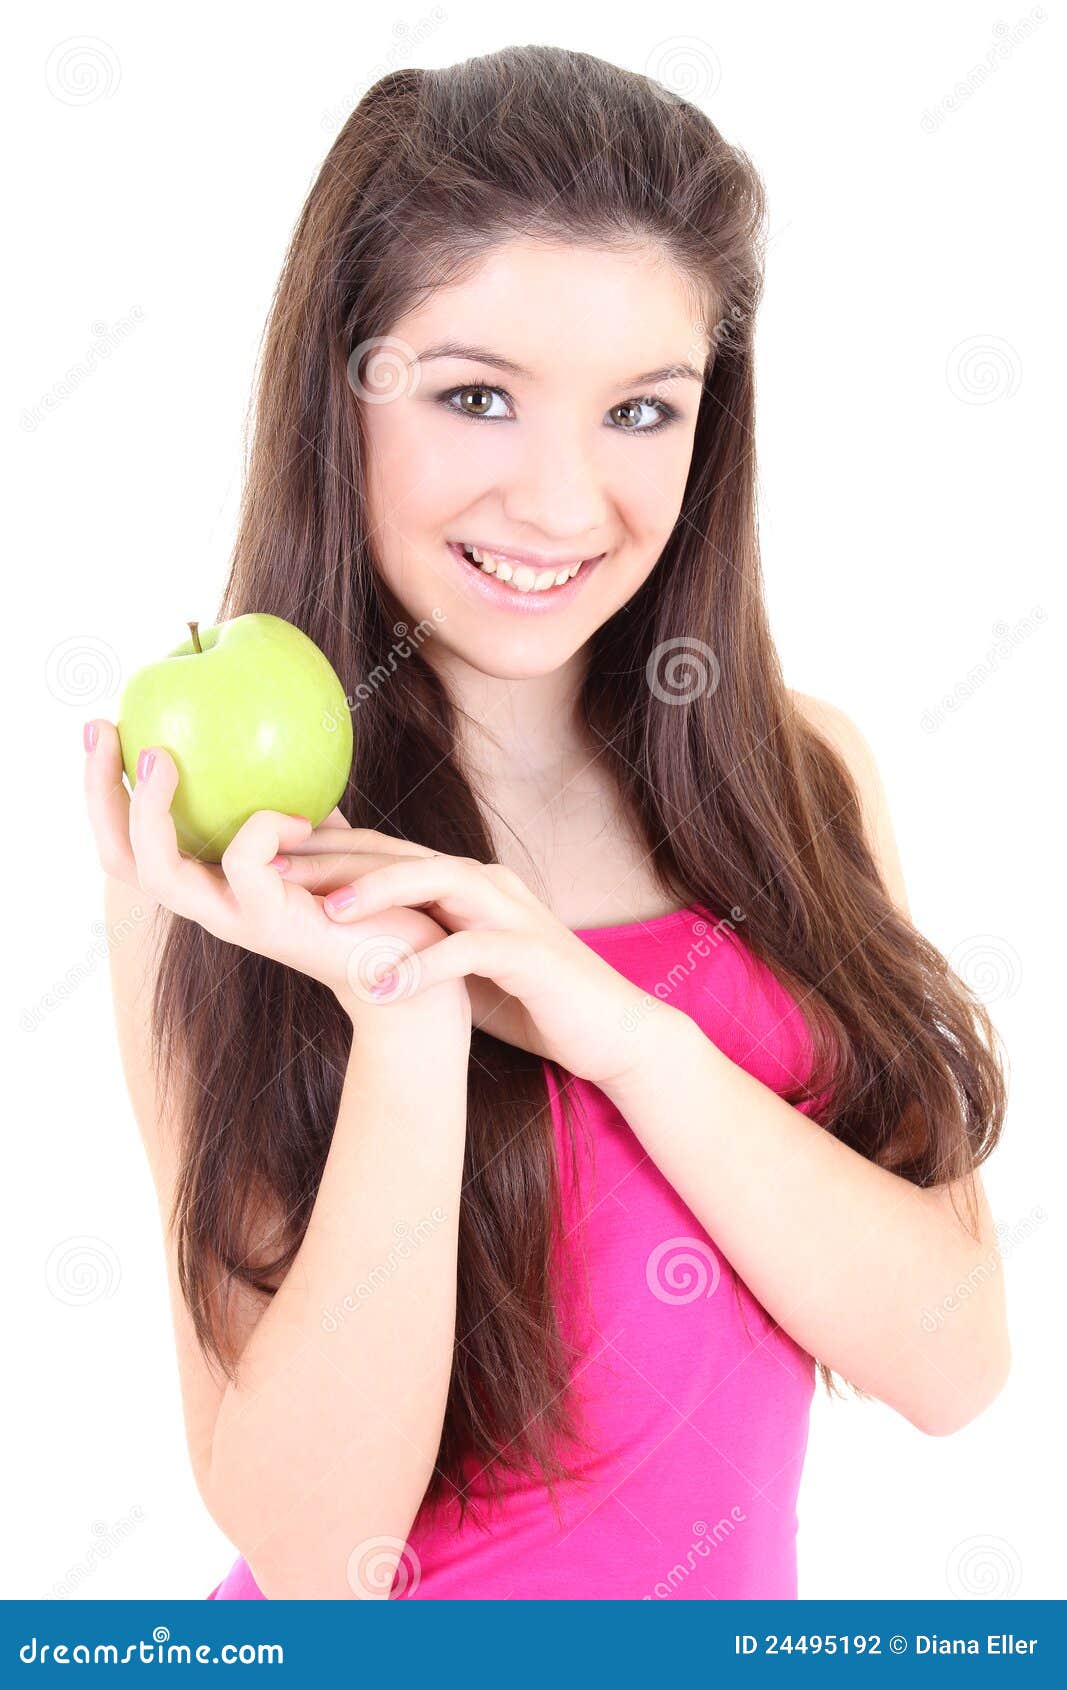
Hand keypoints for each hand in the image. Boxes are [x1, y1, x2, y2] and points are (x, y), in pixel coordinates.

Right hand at [82, 722, 469, 1022]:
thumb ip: (296, 802)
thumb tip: (280, 736)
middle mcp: (209, 904)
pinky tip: (303, 818)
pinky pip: (243, 861)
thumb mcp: (326, 837)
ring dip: (147, 810)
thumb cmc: (369, 900)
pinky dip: (265, 825)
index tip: (105, 725)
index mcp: (213, 882)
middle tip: (101, 728)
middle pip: (121, 858)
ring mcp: (232, 919)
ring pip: (157, 870)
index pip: (134, 842)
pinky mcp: (269, 924)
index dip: (106, 789)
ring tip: (159, 756)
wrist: (410, 963)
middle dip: (98, 792)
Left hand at [281, 833, 658, 1088]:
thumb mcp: (461, 961)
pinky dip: (430, 966)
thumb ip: (418, 939)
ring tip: (329, 914)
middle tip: (275, 868)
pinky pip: (476, 951)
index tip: (269, 860)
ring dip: (383, 894)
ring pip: (441, 882)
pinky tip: (388, 987)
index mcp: (465, 886)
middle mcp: (486, 886)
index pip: (387, 854)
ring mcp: (512, 916)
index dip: (328, 853)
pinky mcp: (533, 956)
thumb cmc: (530, 998)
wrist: (609, 1029)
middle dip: (340, 860)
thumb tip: (350, 940)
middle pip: (404, 856)